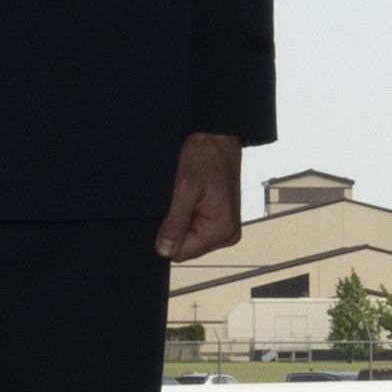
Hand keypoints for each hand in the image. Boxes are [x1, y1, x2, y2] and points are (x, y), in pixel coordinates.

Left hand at [157, 133, 244, 259]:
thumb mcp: (184, 187)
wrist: (215, 138)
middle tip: (178, 198)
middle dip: (174, 226)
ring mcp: (223, 228)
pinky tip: (188, 197)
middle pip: (185, 247)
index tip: (168, 210)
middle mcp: (227, 234)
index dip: (166, 234)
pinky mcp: (218, 221)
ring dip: (179, 219)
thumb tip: (164, 250)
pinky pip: (193, 228)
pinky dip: (185, 214)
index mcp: (222, 230)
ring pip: (187, 237)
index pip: (180, 253)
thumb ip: (174, 223)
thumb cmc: (204, 156)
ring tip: (185, 195)